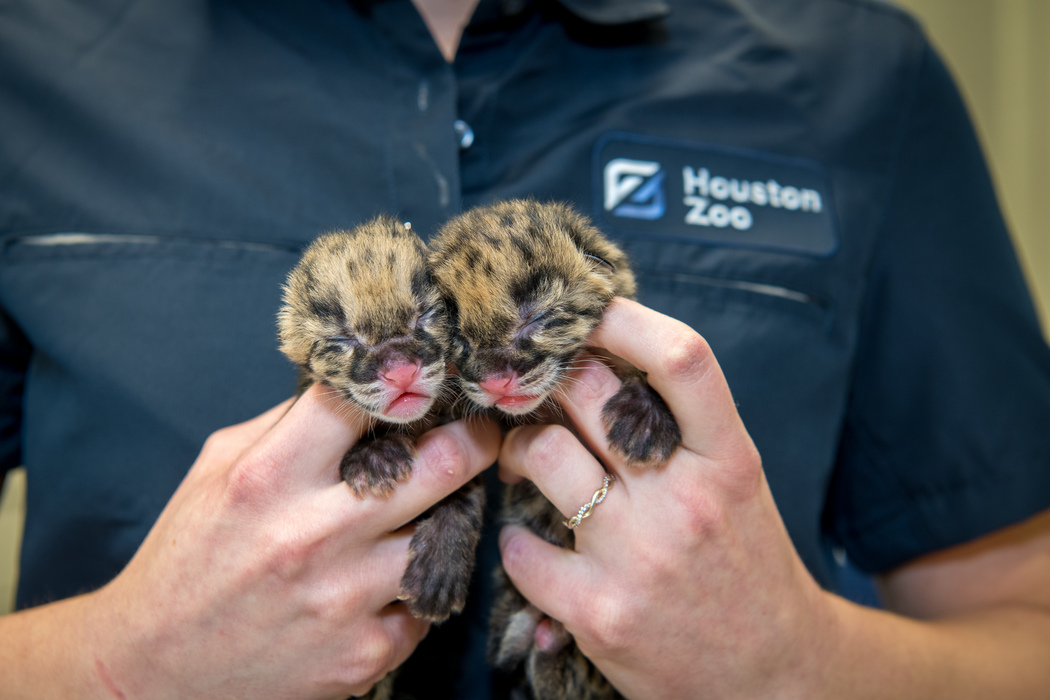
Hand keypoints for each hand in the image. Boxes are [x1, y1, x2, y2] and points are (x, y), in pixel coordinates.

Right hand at [78, 384, 498, 698]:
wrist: (157, 670)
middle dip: (473, 439)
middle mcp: (313, 535)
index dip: (399, 384)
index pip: (361, 401)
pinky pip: (428, 602)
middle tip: (480, 434)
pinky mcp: (367, 654)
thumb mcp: (217, 469)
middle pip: (441, 464)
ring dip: (451, 518)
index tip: (424, 383)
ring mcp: (346, 599)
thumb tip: (358, 392)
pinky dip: (416, 585)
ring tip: (435, 510)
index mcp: (269, 477)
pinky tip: (389, 580)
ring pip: (450, 534)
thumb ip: (288, 426)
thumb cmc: (189, 557)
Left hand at [496, 298, 835, 698]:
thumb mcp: (732, 483)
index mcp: (728, 459)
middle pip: (591, 393)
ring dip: (516, 450)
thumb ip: (680, 427)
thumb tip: (601, 360)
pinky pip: (519, 548)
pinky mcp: (598, 612)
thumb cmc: (744, 567)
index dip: (623, 317)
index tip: (584, 308)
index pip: (682, 358)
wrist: (773, 676)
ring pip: (542, 455)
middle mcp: (685, 499)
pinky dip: (514, 539)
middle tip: (529, 388)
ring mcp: (639, 556)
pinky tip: (531, 542)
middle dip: (547, 379)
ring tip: (523, 461)